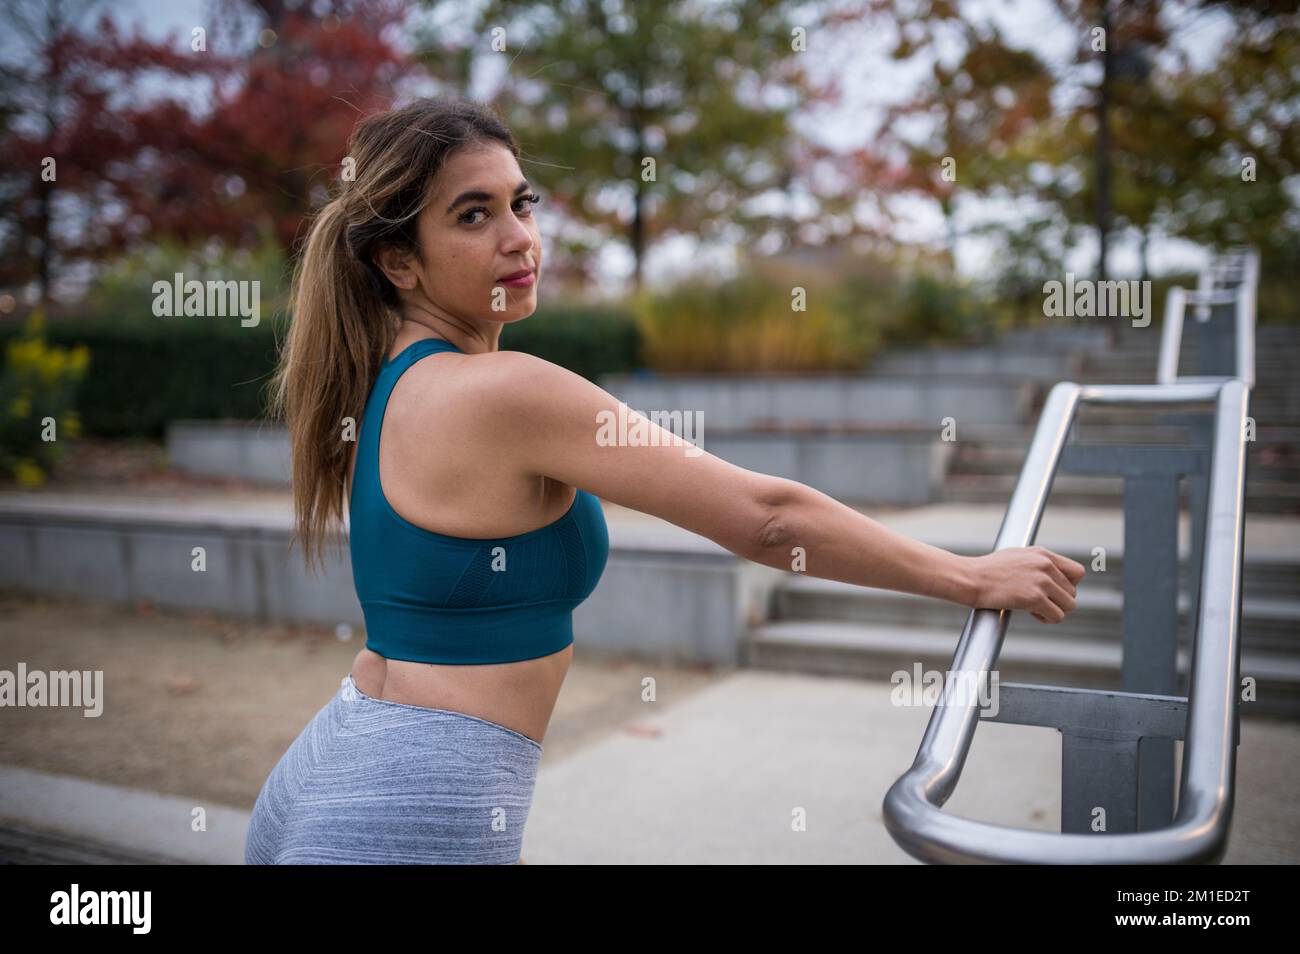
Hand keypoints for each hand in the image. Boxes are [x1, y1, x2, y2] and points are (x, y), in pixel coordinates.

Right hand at [966, 546, 1084, 622]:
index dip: (1069, 585)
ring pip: (1069, 605)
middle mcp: (1045, 565)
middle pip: (1072, 592)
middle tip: (1038, 603)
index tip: (1055, 592)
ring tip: (1034, 608)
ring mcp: (1041, 581)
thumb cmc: (987, 570)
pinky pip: (1057, 616)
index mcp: (1043, 554)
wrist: (970, 578)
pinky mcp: (1034, 598)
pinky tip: (1031, 613)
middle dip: (1058, 601)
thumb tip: (1051, 577)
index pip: (1077, 572)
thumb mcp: (1017, 557)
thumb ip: (1037, 564)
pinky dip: (1046, 619)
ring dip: (1054, 611)